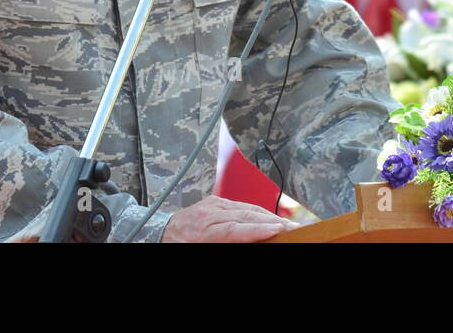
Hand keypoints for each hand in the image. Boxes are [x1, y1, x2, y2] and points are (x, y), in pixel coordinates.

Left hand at [161, 195, 296, 242]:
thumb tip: (251, 241)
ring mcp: (211, 204)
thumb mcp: (199, 252)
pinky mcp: (215, 200)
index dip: (256, 230)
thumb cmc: (179, 246)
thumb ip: (226, 243)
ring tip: (290, 225)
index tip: (277, 230)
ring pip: (246, 208)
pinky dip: (259, 213)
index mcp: (200, 231)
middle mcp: (207, 213)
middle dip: (271, 222)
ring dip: (270, 216)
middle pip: (244, 215)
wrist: (158, 232)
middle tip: (294, 229)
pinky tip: (272, 219)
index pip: (232, 229)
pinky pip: (242, 205)